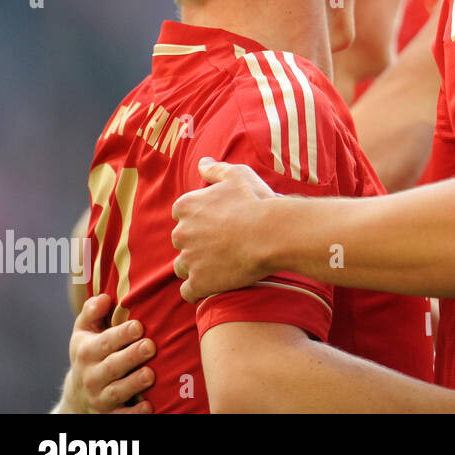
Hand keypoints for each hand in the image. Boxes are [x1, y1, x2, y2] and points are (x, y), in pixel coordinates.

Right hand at [60, 294, 155, 412]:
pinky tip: (149, 406)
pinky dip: (134, 413)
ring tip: (151, 374)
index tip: (139, 326)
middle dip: (131, 356)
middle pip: (112, 366)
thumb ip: (92, 312)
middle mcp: (92, 375)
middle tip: (150, 346)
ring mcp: (100, 396)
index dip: (121, 335)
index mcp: (87, 352)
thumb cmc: (89, 353)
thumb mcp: (84, 332)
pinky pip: (121, 416)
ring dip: (133, 383)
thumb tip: (105, 297)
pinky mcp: (110, 414)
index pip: (104, 343)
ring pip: (116, 391)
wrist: (77, 395)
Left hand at [172, 158, 274, 302]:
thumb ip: (215, 169)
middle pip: (182, 242)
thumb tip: (202, 162)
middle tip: (225, 245)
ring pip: (183, 267)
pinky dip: (200, 289)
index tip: (220, 224)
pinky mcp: (199, 282)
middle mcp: (181, 233)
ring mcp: (189, 259)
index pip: (182, 215)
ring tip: (223, 266)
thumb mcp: (238, 175)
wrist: (273, 233)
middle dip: (198, 244)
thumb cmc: (257, 201)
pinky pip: (189, 291)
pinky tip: (216, 284)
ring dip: (198, 267)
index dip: (201, 220)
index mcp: (187, 206)